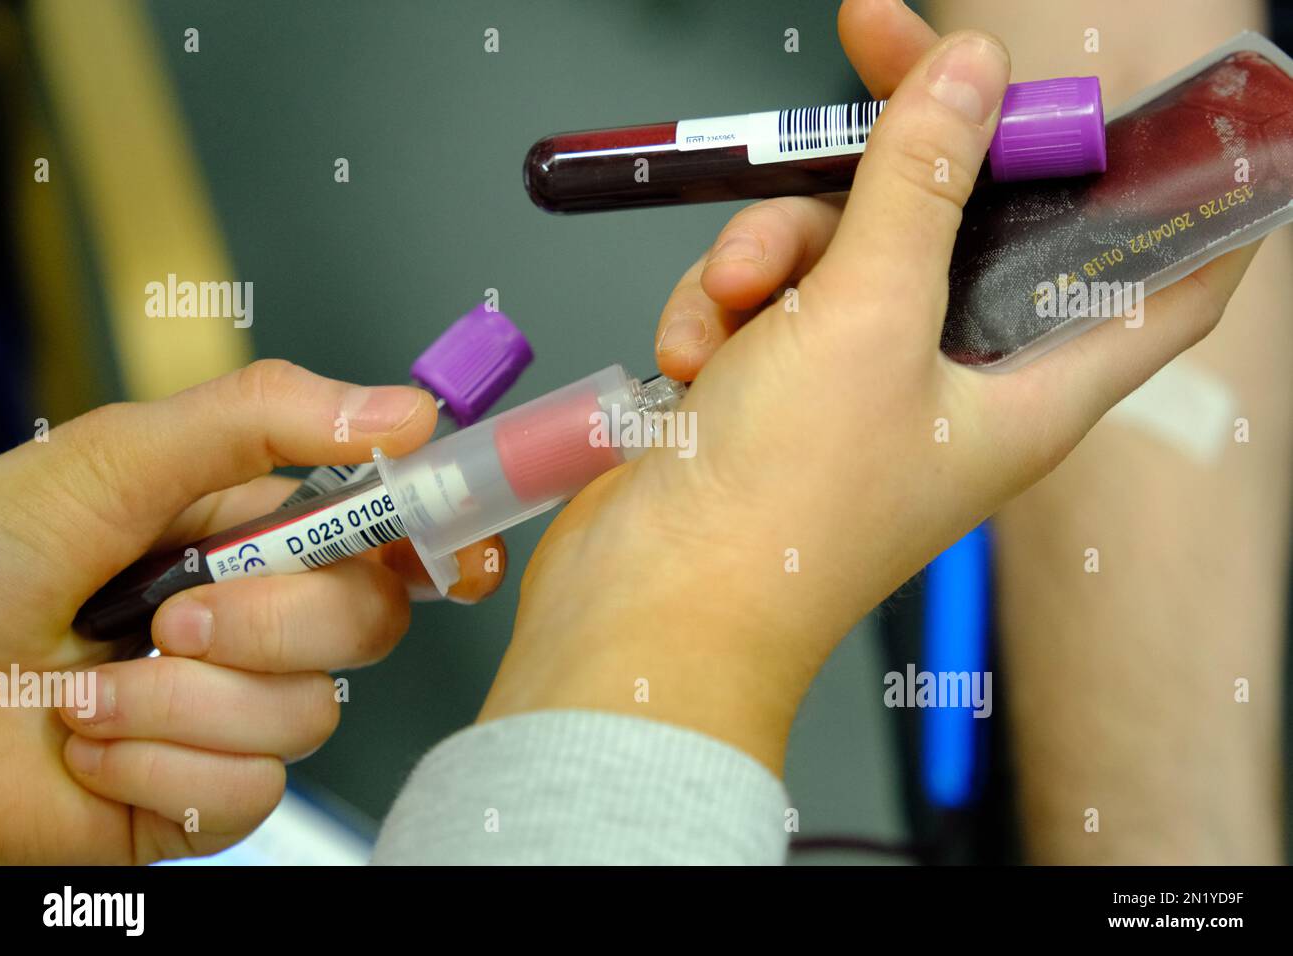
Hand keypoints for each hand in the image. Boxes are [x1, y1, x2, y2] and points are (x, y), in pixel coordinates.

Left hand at [0, 359, 503, 862]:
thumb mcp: (114, 458)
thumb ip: (261, 418)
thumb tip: (403, 412)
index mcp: (253, 532)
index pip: (388, 533)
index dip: (440, 543)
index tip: (459, 555)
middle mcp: (258, 621)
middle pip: (370, 624)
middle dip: (271, 623)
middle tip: (175, 613)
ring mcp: (234, 712)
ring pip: (309, 715)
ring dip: (186, 703)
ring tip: (93, 688)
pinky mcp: (204, 799)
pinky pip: (250, 792)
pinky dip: (156, 769)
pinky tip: (92, 747)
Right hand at [478, 0, 1258, 770]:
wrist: (648, 601)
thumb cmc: (780, 507)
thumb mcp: (864, 316)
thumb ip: (920, 183)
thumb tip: (971, 75)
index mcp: (1030, 392)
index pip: (1159, 291)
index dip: (1187, 206)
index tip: (1176, 124)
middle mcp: (954, 385)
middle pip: (968, 223)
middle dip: (906, 147)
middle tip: (874, 39)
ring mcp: (858, 385)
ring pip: (840, 247)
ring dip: (771, 251)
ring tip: (730, 307)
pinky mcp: (776, 388)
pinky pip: (766, 297)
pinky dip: (721, 309)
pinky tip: (688, 357)